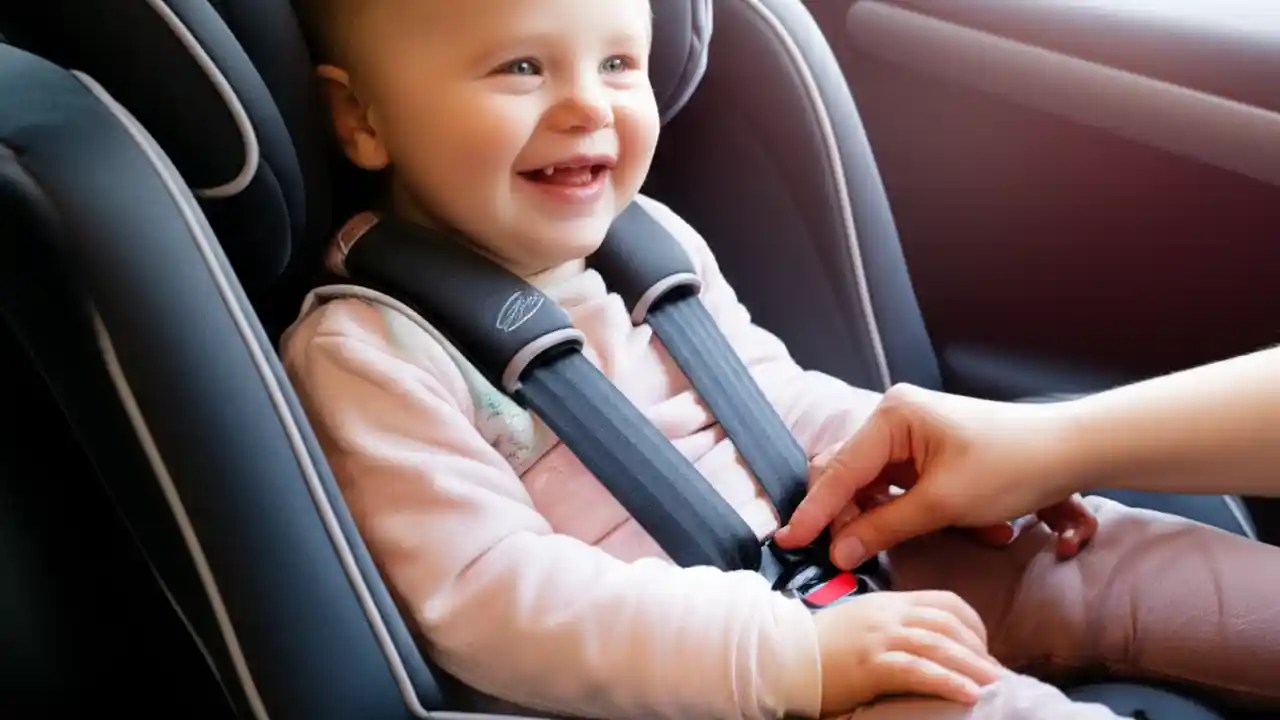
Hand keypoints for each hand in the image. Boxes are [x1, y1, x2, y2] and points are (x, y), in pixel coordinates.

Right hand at [777, 384, 1098, 569]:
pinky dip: (917, 515)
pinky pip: (902, 490)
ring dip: (894, 521)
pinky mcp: (929, 454)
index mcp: (892, 417)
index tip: (789, 542)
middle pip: (851, 478)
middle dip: (852, 520)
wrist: (1071, 451)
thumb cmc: (1013, 465)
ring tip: (926, 539)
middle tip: (847, 558)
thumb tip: (840, 551)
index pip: (840, 472)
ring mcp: (911, 435)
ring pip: (876, 488)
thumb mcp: (944, 504)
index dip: (814, 512)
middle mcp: (895, 419)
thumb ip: (884, 528)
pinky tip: (960, 528)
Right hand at [814, 590, 1003, 714]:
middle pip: (947, 624)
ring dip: (971, 666)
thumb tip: (930, 641)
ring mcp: (879, 638)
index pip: (945, 602)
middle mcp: (889, 615)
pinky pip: (916, 670)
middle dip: (978, 649)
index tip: (984, 648)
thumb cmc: (823, 643)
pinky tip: (967, 696)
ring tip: (996, 685)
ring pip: (937, 645)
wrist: (783, 654)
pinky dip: (946, 681)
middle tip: (997, 674)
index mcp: (890, 602)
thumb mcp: (864, 620)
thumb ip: (894, 622)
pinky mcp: (871, 665)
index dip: (973, 625)